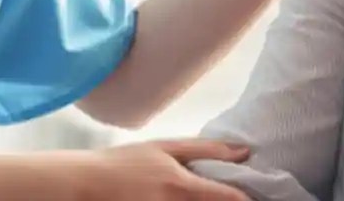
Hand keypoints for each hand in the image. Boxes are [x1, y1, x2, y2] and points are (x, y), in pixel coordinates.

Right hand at [67, 139, 253, 200]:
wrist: (85, 185)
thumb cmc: (125, 162)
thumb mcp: (164, 147)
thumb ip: (205, 149)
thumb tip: (245, 151)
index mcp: (182, 186)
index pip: (230, 199)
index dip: (248, 200)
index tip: (258, 196)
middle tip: (239, 195)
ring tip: (201, 196)